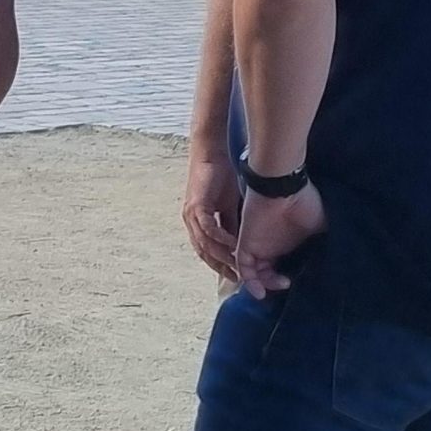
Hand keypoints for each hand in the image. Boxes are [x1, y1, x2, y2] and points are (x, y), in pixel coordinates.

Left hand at [182, 146, 241, 280]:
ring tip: (238, 266)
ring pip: (205, 244)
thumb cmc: (220, 176)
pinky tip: (235, 246)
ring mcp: (191, 215)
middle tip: (238, 278)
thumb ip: (231, 225)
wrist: (211, 153)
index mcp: (197, 223)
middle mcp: (190, 221)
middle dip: (221, 267)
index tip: (236, 276)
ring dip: (222, 257)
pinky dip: (222, 239)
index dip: (220, 265)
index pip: (207, 251)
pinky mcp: (196, 206)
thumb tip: (239, 245)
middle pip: (203, 252)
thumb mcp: (229, 206)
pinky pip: (208, 229)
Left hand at [235, 182, 326, 300]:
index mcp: (285, 241)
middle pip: (266, 270)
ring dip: (264, 284)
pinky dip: (249, 282)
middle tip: (288, 285)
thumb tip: (346, 257)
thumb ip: (326, 241)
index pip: (281, 264)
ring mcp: (257, 243)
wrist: (284, 187)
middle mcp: (270, 244)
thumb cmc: (304, 202)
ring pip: (254, 272)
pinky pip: (243, 267)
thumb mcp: (322, 225)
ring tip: (280, 285)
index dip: (287, 276)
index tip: (301, 282)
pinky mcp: (246, 242)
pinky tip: (260, 293)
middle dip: (274, 283)